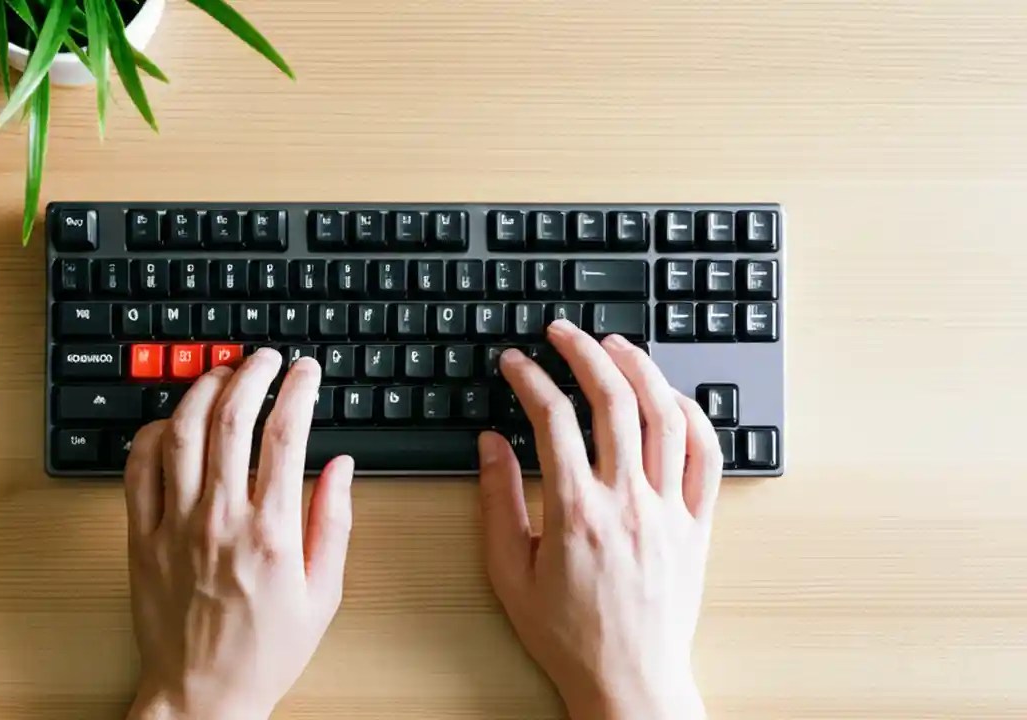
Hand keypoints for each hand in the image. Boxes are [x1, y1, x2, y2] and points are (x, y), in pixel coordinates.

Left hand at [122, 350, 354, 719]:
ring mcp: (175, 524)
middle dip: (251, 372)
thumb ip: (335, 523)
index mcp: (272, 532)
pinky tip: (174, 421)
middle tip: (265, 358)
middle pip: (231, 417)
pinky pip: (138, 467)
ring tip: (222, 373)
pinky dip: (154, 432)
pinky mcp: (142, 536)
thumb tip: (340, 466)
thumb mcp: (324, 595)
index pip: (286, 434)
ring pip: (182, 431)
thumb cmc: (265, 651)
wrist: (202, 696)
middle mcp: (220, 519)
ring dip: (203, 389)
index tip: (307, 371)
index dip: (299, 389)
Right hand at [479, 320, 720, 719]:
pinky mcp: (698, 523)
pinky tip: (671, 396)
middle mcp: (629, 503)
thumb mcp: (511, 573)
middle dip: (584, 353)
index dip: (530, 379)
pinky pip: (707, 456)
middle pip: (613, 401)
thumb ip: (497, 502)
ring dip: (640, 370)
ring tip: (616, 345)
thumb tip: (491, 445)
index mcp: (577, 514)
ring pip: (665, 417)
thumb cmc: (569, 635)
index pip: (553, 420)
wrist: (629, 680)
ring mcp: (670, 511)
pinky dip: (693, 416)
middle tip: (563, 332)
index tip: (515, 363)